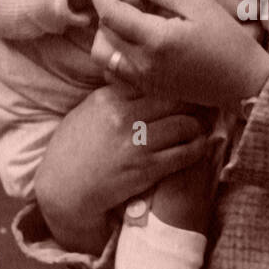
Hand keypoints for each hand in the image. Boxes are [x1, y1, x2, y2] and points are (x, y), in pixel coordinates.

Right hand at [33, 80, 212, 251]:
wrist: (64, 190)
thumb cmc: (74, 151)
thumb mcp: (88, 112)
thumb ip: (114, 95)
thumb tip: (138, 78)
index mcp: (109, 98)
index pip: (154, 82)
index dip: (174, 86)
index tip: (186, 89)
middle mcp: (123, 116)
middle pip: (175, 100)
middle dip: (193, 104)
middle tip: (204, 108)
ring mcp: (135, 143)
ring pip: (185, 125)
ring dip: (197, 127)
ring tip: (201, 128)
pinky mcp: (146, 168)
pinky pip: (184, 153)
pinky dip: (198, 149)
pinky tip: (200, 147)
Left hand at [91, 0, 268, 108]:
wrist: (244, 82)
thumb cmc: (228, 40)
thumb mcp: (200, 6)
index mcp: (156, 39)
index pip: (111, 14)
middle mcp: (145, 64)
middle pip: (104, 34)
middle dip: (105, 11)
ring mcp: (146, 80)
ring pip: (106, 57)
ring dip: (107, 36)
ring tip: (125, 20)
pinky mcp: (152, 89)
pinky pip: (118, 72)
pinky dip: (116, 54)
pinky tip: (133, 41)